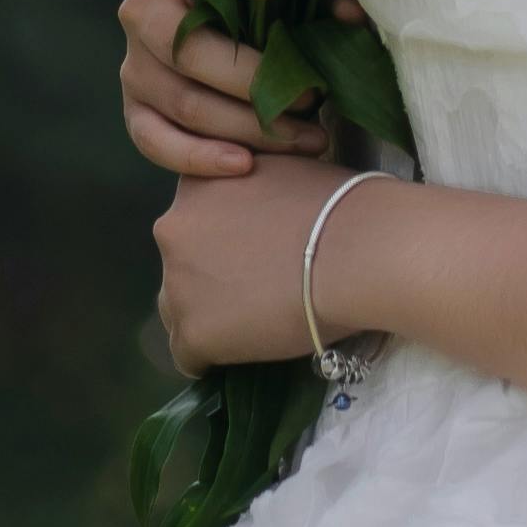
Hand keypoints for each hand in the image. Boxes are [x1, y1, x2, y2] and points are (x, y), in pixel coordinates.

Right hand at [120, 0, 333, 179]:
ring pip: (185, 102)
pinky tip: (245, 164)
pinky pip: (156, 142)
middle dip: (256, 78)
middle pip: (188, 48)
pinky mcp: (135, 110)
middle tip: (311, 95)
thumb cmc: (267, 7)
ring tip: (306, 136)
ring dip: (250, 127)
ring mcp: (134, 63)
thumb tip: (351, 15)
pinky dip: (201, 158)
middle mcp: (145, 8)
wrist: (223, 45)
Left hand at [155, 140, 380, 375]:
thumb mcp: (278, 168)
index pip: (192, 223)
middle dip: (210, 279)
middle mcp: (172, 229)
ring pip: (180, 311)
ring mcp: (178, 284)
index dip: (223, 242)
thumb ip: (250, 189)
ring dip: (209, 317)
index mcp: (193, 186)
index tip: (252, 255)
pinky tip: (242, 353)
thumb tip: (258, 206)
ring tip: (252, 325)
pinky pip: (189, 356)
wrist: (354, 252)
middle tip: (257, 290)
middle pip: (182, 266)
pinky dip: (212, 358)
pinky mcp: (194, 333)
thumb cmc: (334, 203)